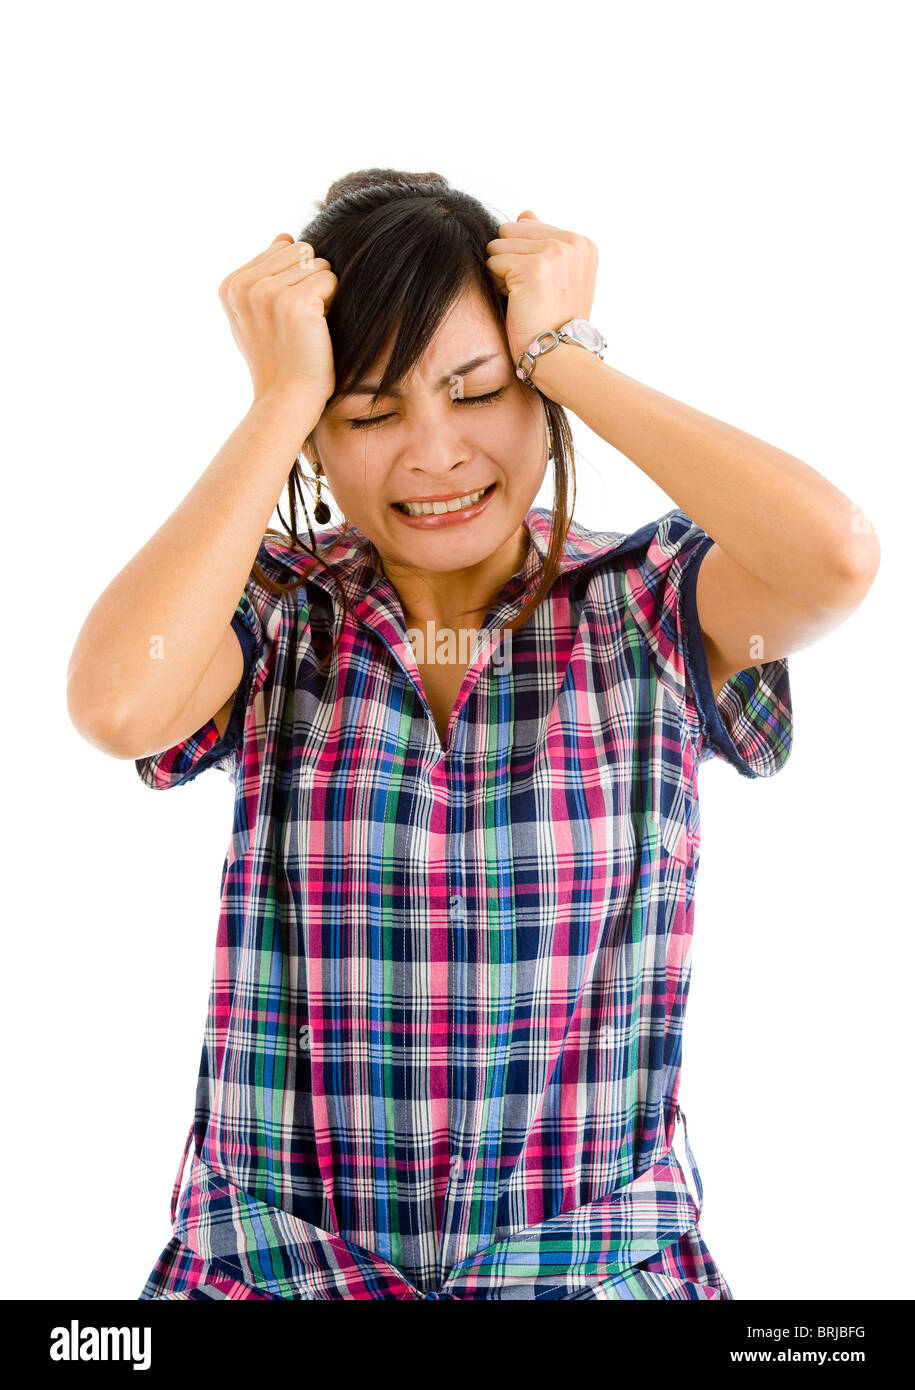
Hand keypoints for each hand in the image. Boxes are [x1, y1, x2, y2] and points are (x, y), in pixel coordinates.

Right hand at [218, 233, 337, 405]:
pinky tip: (319, 327)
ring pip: (316, 264)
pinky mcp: (294, 302)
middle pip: (299, 252)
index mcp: (230, 285)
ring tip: (308, 325)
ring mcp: (267, 292)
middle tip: (300, 321)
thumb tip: (285, 234)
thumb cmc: (279, 359)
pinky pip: (330, 279)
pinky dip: (333, 301)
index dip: (293, 279)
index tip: (285, 315)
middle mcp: (244, 286)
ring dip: (322, 292)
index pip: (281, 249)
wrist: (287, 397)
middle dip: (308, 282)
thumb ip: (267, 272)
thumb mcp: (261, 313)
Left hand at [485, 211, 598, 375]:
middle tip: (528, 292)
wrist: (560, 357)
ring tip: (523, 298)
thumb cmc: (556, 322)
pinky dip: (497, 284)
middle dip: (510, 260)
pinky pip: (493, 262)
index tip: (540, 286)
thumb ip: (542, 239)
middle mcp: (572, 242)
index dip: (523, 257)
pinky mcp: (533, 268)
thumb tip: (524, 213)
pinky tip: (516, 302)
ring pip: (498, 245)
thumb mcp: (558, 276)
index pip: (528, 226)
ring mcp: (554, 253)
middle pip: (510, 231)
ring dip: (502, 273)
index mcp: (582, 242)